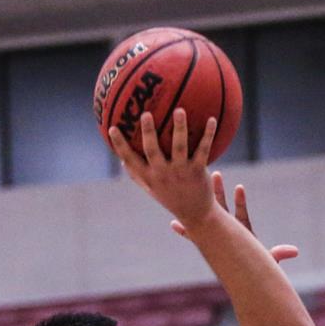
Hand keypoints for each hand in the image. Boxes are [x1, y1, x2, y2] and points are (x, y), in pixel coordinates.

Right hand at [108, 109, 219, 229]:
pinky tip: (212, 119)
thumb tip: (121, 160)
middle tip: (146, 113)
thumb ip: (137, 175)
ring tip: (179, 110)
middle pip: (153, 150)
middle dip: (148, 132)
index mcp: (150, 177)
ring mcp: (181, 172)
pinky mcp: (198, 171)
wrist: (197, 215)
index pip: (130, 160)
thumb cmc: (172, 198)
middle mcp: (163, 174)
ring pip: (179, 146)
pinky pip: (203, 149)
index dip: (119, 145)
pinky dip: (208, 134)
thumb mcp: (152, 189)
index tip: (112, 128)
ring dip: (179, 128)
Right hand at [170, 174, 298, 262]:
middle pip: (224, 208)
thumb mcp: (268, 259)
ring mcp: (219, 235)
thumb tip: (295, 252)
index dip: (240, 201)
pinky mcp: (210, 245)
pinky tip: (174, 223)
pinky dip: (186, 231)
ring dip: (205, 200)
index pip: (242, 213)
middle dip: (219, 193)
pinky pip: (196, 236)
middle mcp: (230, 231)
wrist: (247, 280)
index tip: (240, 187)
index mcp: (244, 232)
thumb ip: (279, 253)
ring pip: (210, 215)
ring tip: (198, 184)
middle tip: (216, 174)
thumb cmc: (257, 268)